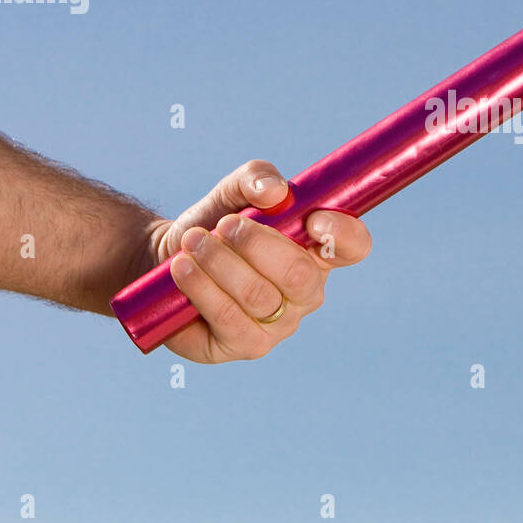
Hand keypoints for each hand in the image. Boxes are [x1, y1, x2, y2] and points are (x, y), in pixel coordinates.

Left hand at [137, 160, 371, 363]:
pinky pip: (228, 317)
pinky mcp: (245, 344)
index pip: (352, 246)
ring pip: (258, 296)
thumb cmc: (215, 225)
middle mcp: (306, 292)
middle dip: (257, 245)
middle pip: (299, 275)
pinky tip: (184, 267)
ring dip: (220, 262)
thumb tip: (275, 192)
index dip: (342, 233)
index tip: (312, 218)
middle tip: (224, 224)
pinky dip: (202, 287)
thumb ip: (256, 178)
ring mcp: (279, 324)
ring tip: (193, 241)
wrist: (169, 258)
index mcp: (317, 252)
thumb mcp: (233, 191)